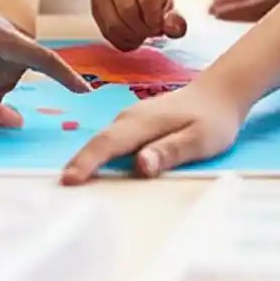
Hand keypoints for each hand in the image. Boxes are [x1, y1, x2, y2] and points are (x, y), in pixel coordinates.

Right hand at [61, 81, 245, 183]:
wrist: (219, 92)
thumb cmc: (213, 119)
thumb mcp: (200, 139)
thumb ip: (170, 151)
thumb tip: (140, 166)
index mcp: (142, 122)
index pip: (108, 144)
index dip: (87, 162)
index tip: (69, 180)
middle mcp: (129, 119)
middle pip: (98, 143)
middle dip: (77, 164)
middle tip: (59, 188)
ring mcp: (129, 120)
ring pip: (102, 142)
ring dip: (84, 161)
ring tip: (70, 183)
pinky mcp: (133, 125)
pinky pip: (110, 142)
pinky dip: (97, 156)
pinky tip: (92, 170)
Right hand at [90, 0, 186, 50]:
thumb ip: (174, 16)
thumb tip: (174, 30)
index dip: (158, 17)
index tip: (162, 22)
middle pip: (128, 11)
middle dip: (144, 28)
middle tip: (153, 30)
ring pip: (113, 25)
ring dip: (132, 37)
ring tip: (143, 34)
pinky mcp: (93, 5)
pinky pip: (105, 32)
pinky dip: (121, 41)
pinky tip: (131, 37)